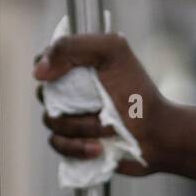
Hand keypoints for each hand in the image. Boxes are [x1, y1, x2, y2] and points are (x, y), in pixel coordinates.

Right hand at [32, 32, 195, 179]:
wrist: (158, 135)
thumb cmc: (138, 92)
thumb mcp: (112, 53)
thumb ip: (73, 47)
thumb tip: (38, 71)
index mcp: (78, 63)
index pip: (44, 60)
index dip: (47, 68)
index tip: (58, 76)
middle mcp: (71, 88)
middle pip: (44, 93)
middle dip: (70, 104)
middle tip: (98, 106)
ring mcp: (71, 116)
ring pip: (50, 121)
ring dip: (81, 127)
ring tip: (107, 128)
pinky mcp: (74, 142)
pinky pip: (56, 145)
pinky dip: (77, 148)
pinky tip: (98, 147)